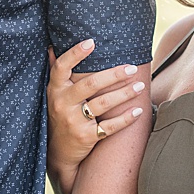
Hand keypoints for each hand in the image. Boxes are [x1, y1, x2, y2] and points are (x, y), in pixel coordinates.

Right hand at [47, 41, 144, 183]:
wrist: (57, 151)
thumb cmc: (59, 116)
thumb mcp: (53, 95)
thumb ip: (57, 72)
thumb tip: (53, 46)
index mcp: (55, 90)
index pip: (61, 67)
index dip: (75, 54)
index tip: (91, 42)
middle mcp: (62, 104)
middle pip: (90, 84)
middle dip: (113, 74)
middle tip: (131, 68)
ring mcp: (74, 121)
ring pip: (103, 104)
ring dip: (124, 94)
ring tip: (140, 86)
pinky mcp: (86, 137)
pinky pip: (110, 127)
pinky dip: (126, 119)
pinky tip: (139, 111)